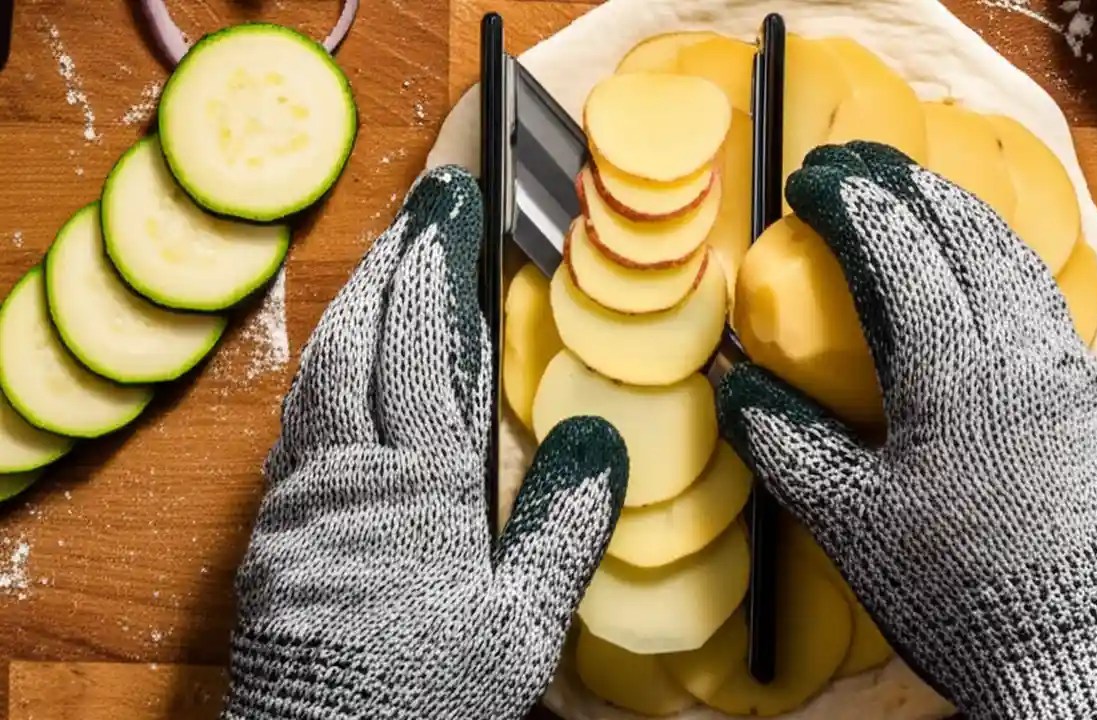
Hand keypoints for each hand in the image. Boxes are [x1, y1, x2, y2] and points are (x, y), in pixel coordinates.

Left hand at [222, 167, 627, 719]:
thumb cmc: (429, 693)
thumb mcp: (522, 624)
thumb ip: (562, 526)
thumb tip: (600, 437)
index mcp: (420, 488)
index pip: (427, 350)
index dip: (439, 270)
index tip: (453, 209)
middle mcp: (350, 474)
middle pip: (364, 340)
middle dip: (393, 262)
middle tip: (422, 208)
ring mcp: (303, 496)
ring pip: (321, 372)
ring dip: (355, 304)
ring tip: (385, 260)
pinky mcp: (274, 526)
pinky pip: (298, 419)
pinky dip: (325, 365)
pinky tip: (341, 359)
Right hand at [717, 142, 1096, 719]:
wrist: (1073, 661)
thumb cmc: (953, 592)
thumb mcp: (849, 521)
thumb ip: (785, 440)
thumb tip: (733, 382)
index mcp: (955, 374)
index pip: (898, 250)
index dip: (849, 203)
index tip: (809, 180)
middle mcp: (1025, 354)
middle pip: (965, 232)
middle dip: (905, 186)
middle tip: (854, 167)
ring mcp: (1073, 373)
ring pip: (1016, 259)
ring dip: (959, 215)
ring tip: (913, 196)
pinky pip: (1047, 302)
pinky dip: (1001, 264)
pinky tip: (979, 274)